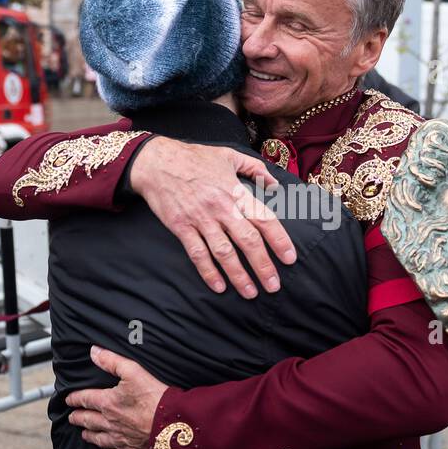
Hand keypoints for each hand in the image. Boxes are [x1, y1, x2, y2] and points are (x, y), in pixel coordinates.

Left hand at [66, 347, 166, 448]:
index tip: (68, 399)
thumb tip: (94, 352)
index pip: (84, 399)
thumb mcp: (134, 371)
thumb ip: (112, 361)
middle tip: (72, 417)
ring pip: (98, 439)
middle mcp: (109, 423)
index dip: (74, 398)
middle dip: (77, 418)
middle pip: (87, 420)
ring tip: (84, 433)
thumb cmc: (155, 398)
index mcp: (108, 403)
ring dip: (89, 435)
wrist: (172, 425)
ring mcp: (119, 440)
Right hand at [128, 137, 296, 298]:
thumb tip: (275, 185)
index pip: (264, 219)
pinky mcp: (181, 227)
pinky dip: (208, 272)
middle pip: (248, 241)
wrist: (157, 162)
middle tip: (273, 286)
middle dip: (263, 266)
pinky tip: (218, 287)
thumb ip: (255, 169)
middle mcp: (221, 208)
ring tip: (250, 293)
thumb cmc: (195, 158)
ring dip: (238, 275)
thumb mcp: (229, 156)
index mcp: (236, 192)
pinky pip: (197, 254)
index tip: (289, 258)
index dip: (279, 240)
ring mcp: (200, 219)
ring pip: (224, 252)